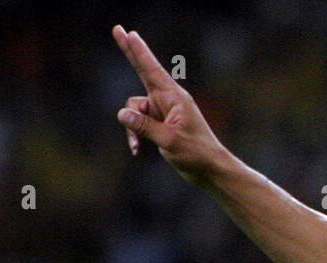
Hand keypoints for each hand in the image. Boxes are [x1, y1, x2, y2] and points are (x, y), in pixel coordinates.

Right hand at [112, 25, 228, 184]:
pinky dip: (135, 135)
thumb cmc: (196, 154)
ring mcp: (162, 111)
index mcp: (174, 98)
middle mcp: (167, 100)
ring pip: (134, 109)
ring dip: (132, 128)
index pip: (151, 70)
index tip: (127, 32)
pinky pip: (138, 123)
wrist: (210, 170)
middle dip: (130, 53)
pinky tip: (138, 151)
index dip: (138, 51)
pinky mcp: (159, 123)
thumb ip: (145, 126)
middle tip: (117, 29)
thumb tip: (122, 114)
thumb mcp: (169, 141)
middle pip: (142, 73)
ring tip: (139, 147)